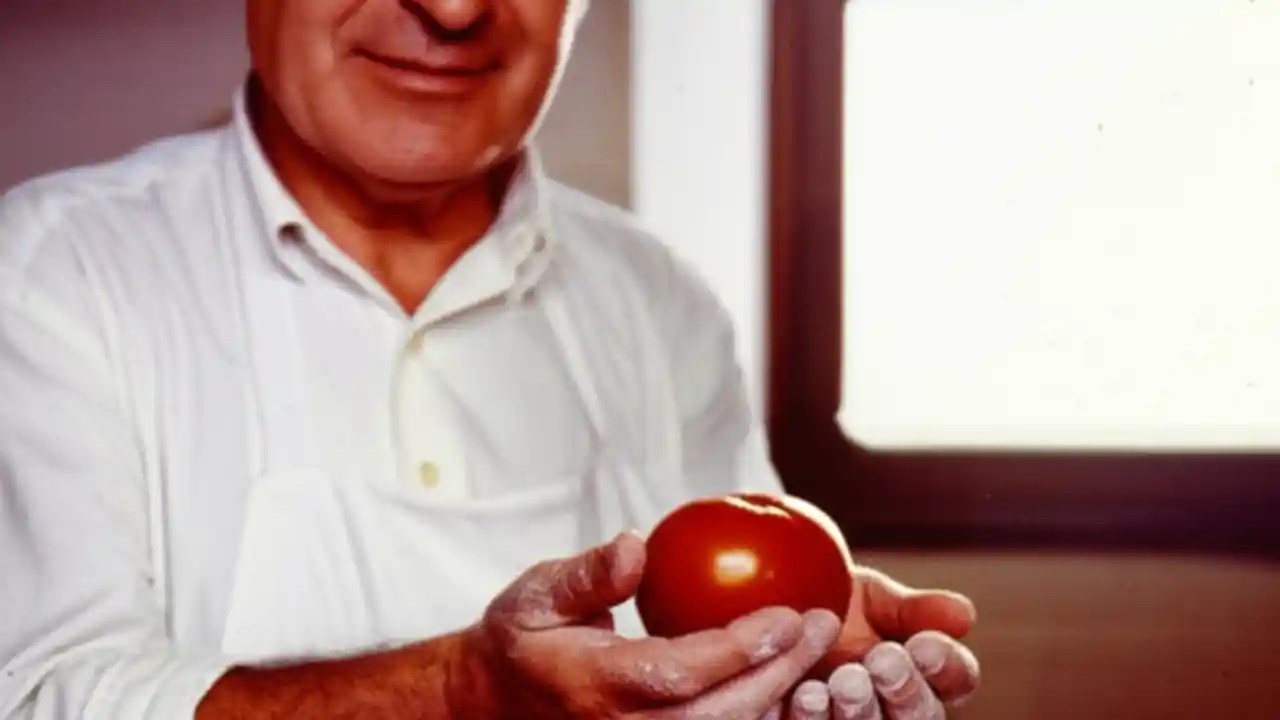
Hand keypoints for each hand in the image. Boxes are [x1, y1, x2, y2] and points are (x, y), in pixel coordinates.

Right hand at [466, 532, 844, 718]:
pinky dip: (759, 708)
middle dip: (780, 671)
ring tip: (818, 644)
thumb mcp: (536, 593)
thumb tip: (636, 546)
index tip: (788, 613)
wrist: (496, 702)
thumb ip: (588, 576)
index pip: (679, 675)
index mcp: (595, 687)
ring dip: (780, 693)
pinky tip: (791, 670)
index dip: (740, 649)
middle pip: (720, 714)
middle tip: (823, 623)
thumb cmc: (523, 638)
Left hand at [784, 567, 980, 718]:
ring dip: (862, 711)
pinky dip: (813, 718)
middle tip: (883, 661)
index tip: (925, 643)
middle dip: (906, 690)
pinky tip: (805, 694)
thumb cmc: (826, 601)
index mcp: (922, 670)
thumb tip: (965, 616)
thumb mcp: (869, 598)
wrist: (763, 603)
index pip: (955, 676)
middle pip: (922, 716)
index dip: (946, 665)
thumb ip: (914, 609)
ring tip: (843, 680)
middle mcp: (895, 707)